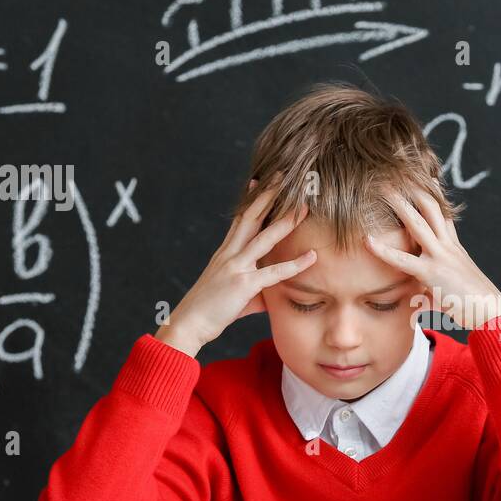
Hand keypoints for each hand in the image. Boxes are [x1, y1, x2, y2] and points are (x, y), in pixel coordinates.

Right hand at [155, 175, 314, 356]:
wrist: (188, 323)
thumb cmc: (210, 310)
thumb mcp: (235, 295)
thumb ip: (257, 290)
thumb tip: (273, 295)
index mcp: (225, 252)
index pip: (240, 219)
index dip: (251, 199)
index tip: (259, 181)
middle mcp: (230, 254)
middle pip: (252, 217)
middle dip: (268, 196)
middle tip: (283, 177)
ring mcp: (236, 267)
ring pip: (264, 238)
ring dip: (285, 221)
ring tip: (303, 207)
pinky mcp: (243, 284)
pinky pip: (274, 272)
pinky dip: (295, 264)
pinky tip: (311, 256)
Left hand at [363, 188, 500, 329]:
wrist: (492, 312)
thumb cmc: (475, 305)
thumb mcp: (453, 290)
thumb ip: (434, 289)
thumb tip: (423, 298)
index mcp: (454, 247)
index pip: (443, 214)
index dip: (433, 195)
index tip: (424, 179)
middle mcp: (448, 246)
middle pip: (430, 207)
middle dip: (413, 188)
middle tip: (395, 172)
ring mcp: (440, 256)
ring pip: (417, 223)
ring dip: (399, 204)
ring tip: (381, 188)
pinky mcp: (432, 272)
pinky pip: (404, 259)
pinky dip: (384, 250)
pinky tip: (368, 241)